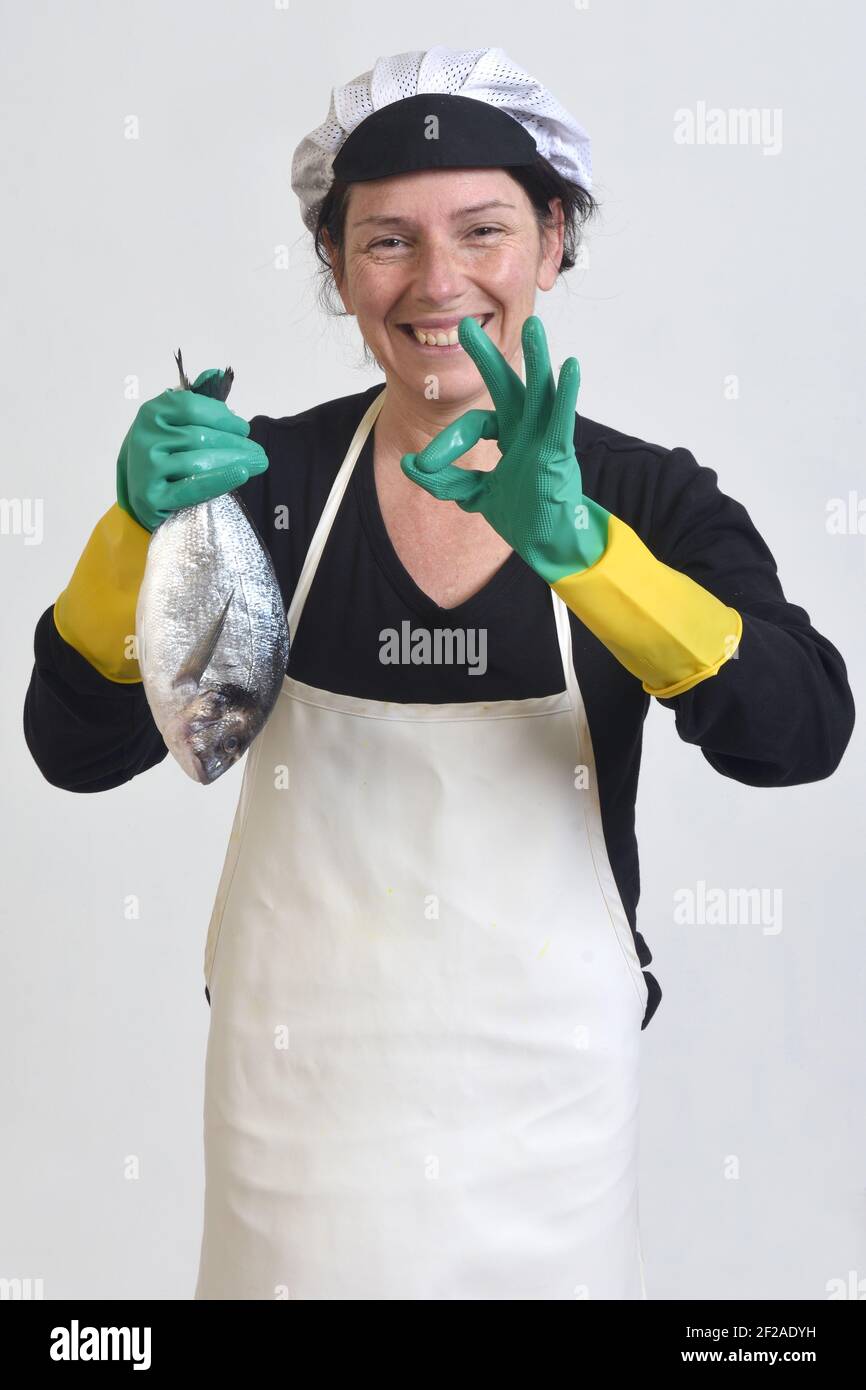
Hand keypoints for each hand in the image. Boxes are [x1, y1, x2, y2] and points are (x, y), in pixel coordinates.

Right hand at [116, 368, 267, 532]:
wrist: (141, 493)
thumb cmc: (164, 454)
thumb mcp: (174, 423)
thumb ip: (196, 400)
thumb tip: (216, 373)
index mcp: (152, 412)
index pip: (191, 407)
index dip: (222, 417)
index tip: (243, 429)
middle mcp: (145, 437)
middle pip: (199, 436)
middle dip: (235, 444)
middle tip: (258, 453)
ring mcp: (146, 468)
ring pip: (198, 461)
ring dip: (233, 461)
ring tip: (256, 464)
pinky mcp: (152, 497)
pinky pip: (192, 487)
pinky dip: (219, 480)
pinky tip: (241, 474)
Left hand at [399, 315, 609, 583]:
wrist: (550, 543)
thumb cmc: (523, 515)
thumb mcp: (474, 495)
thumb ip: (443, 481)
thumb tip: (408, 464)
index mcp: (508, 436)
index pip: (473, 425)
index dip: (446, 445)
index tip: (424, 467)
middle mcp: (527, 430)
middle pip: (505, 386)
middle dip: (486, 357)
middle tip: (465, 326)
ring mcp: (545, 438)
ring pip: (539, 391)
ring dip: (537, 358)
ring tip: (533, 326)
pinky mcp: (559, 452)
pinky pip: (562, 417)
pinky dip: (567, 392)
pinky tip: (569, 366)